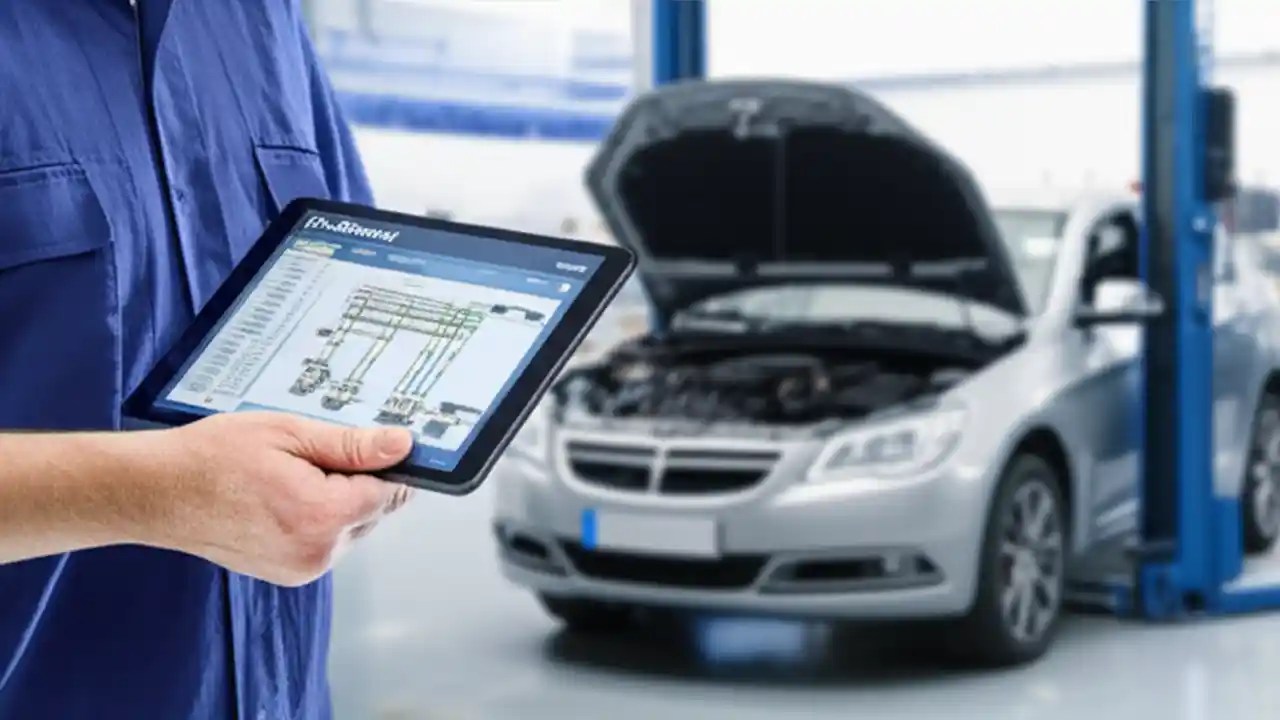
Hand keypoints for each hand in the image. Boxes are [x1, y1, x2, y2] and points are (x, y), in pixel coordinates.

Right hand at [136, 412, 414, 585]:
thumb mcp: (289, 433)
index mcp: (322, 516)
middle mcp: (318, 552)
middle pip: (373, 511)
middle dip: (357, 482)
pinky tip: (282, 498)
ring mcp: (303, 569)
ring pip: (352, 527)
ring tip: (289, 477)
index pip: (389, 491)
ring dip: (337, 501)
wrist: (158, 492)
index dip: (382, 463)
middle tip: (310, 456)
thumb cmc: (213, 457)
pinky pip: (327, 542)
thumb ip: (353, 446)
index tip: (365, 445)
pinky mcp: (290, 574)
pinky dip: (318, 519)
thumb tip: (402, 446)